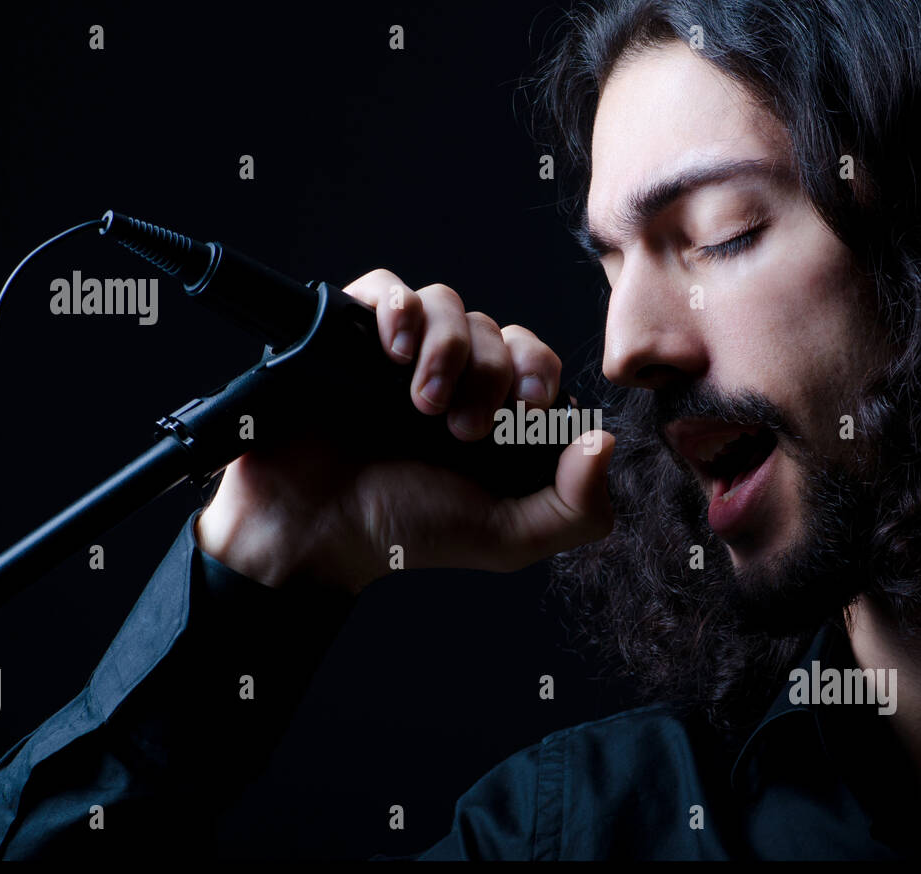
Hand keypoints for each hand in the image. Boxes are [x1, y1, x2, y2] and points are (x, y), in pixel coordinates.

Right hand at [196, 269, 613, 593]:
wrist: (313, 530)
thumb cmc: (406, 532)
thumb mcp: (507, 538)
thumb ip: (577, 508)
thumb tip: (607, 441)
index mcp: (493, 414)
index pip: (536, 362)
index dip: (539, 374)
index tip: (526, 412)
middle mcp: (451, 377)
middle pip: (498, 330)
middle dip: (493, 372)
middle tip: (462, 428)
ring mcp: (400, 354)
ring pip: (449, 303)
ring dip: (448, 349)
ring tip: (421, 402)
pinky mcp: (348, 335)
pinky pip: (385, 287)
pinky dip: (399, 308)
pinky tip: (394, 349)